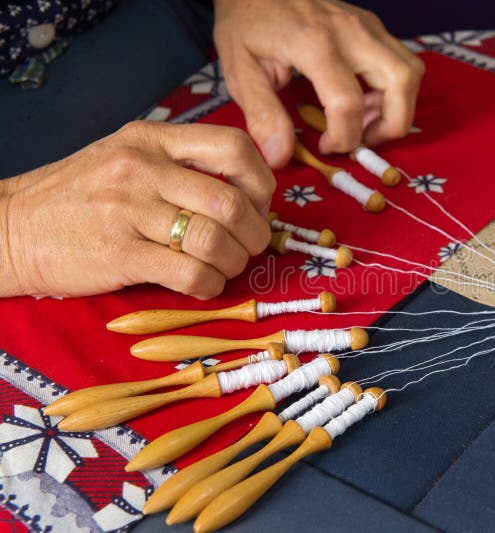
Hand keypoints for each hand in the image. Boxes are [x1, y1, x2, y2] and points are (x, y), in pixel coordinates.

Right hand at [1, 121, 274, 298]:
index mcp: (151, 139)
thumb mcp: (126, 157)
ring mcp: (128, 211)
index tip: (259, 204)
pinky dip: (210, 285)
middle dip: (255, 233)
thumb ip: (181, 164)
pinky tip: (204, 284)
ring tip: (227, 266)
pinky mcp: (119, 255)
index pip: (233, 147)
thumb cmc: (78, 196)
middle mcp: (142, 169)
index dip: (262, 181)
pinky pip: (189, 274)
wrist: (10, 228)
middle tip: (251, 246)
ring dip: (235, 262)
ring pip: (215, 240)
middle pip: (231, 202)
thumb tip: (247, 191)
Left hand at [213, 0, 424, 166]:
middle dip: (391, 125)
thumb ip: (262, 115)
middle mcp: (350, 31)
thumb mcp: (239, 70)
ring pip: (411, 71)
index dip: (343, 137)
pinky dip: (394, 89)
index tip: (325, 146)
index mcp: (315, 44)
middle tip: (362, 140)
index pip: (348, 103)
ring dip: (398, 106)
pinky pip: (401, 61)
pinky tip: (364, 100)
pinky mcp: (372, 25)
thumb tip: (280, 157)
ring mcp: (367, 25)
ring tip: (365, 122)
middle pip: (401, 82)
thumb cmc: (246, 23)